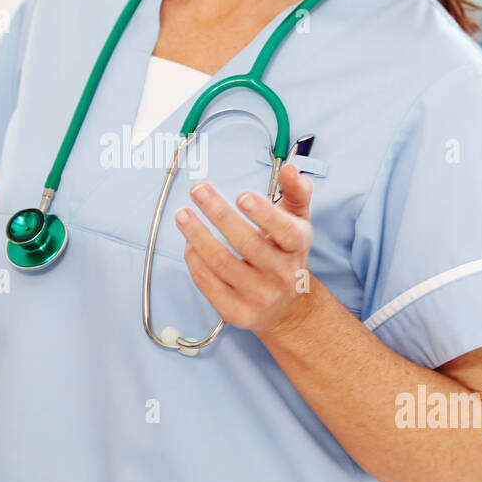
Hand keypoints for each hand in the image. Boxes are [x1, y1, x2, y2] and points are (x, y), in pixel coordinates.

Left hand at [174, 163, 313, 339]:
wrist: (289, 308)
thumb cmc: (287, 255)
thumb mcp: (298, 221)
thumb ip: (296, 192)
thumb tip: (290, 169)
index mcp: (297, 247)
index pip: (284, 231)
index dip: (263, 214)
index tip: (241, 195)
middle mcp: (281, 273)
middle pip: (247, 244)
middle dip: (219, 214)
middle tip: (198, 191)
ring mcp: (259, 296)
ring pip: (223, 264)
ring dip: (198, 236)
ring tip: (182, 215)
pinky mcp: (238, 312)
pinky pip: (210, 285)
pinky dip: (195, 262)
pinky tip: (188, 244)